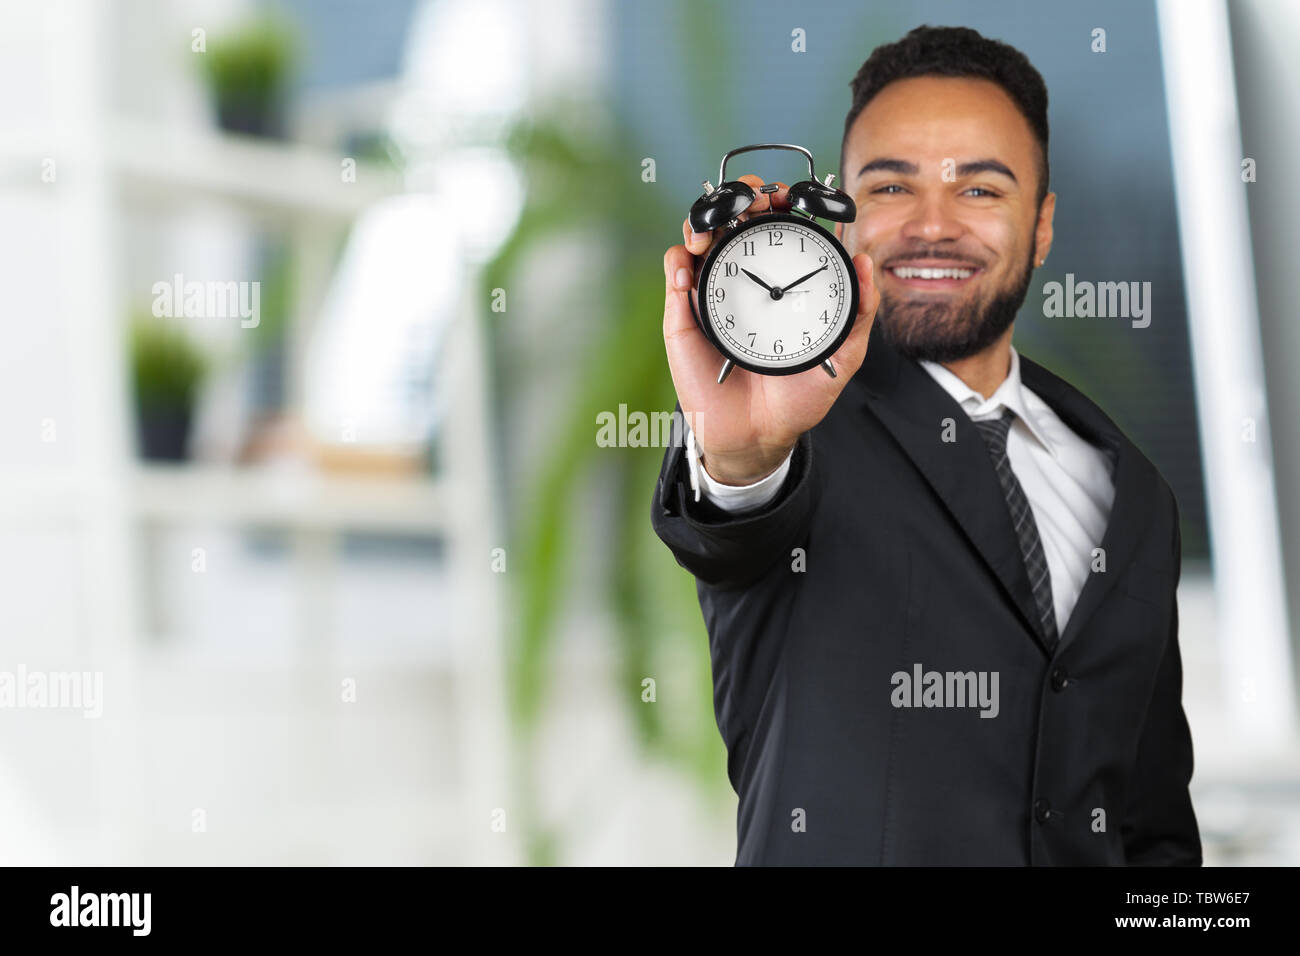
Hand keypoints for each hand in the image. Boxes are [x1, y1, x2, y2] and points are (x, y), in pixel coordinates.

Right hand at [663, 174, 879, 485]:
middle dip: (742, 195)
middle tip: (754, 202)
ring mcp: (712, 291)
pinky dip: (679, 258)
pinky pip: (675, 270)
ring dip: (703, 217)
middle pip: (735, 216)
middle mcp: (745, 277)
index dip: (780, 200)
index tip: (790, 198)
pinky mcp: (683, 312)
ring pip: (699, 232)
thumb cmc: (798, 396)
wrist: (759, 435)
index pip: (777, 225)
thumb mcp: (843, 353)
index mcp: (782, 279)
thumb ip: (860, 310)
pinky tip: (693, 268)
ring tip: (713, 230)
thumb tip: (866, 260)